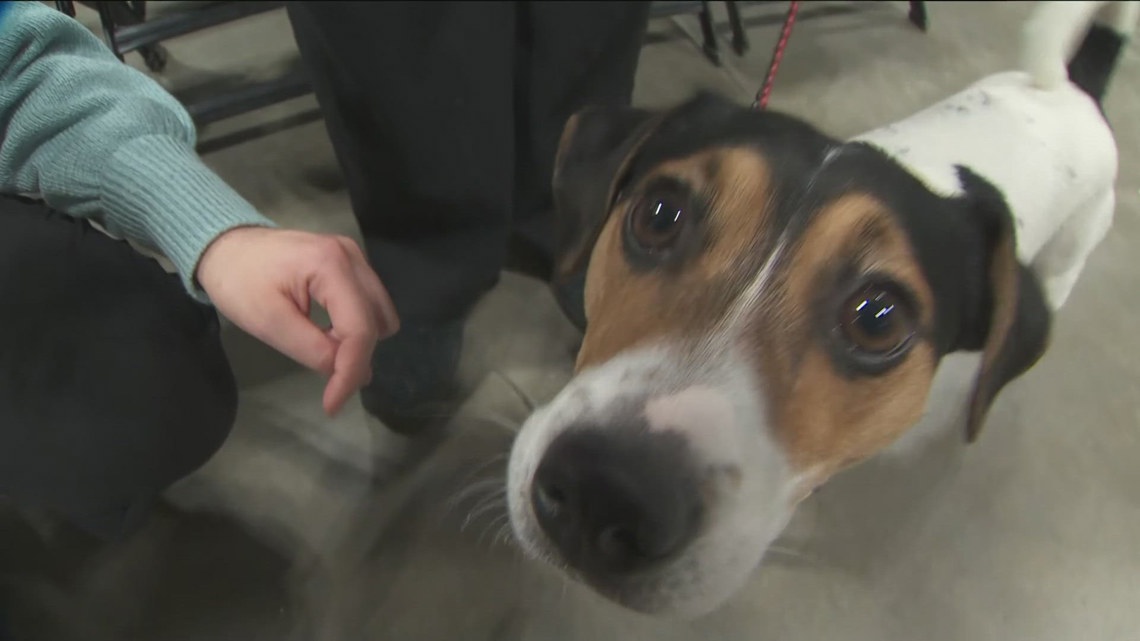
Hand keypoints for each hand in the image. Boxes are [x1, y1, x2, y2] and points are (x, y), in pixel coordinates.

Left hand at [196, 226, 399, 415]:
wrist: (225, 245)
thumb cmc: (238, 281)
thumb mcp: (268, 322)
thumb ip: (312, 349)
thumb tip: (346, 373)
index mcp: (332, 265)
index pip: (359, 329)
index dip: (350, 372)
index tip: (333, 405)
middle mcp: (352, 256)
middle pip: (377, 322)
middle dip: (355, 357)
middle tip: (324, 378)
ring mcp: (354, 256)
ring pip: (380, 313)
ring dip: (358, 341)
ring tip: (324, 347)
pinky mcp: (351, 262)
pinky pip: (369, 303)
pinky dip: (355, 326)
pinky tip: (329, 331)